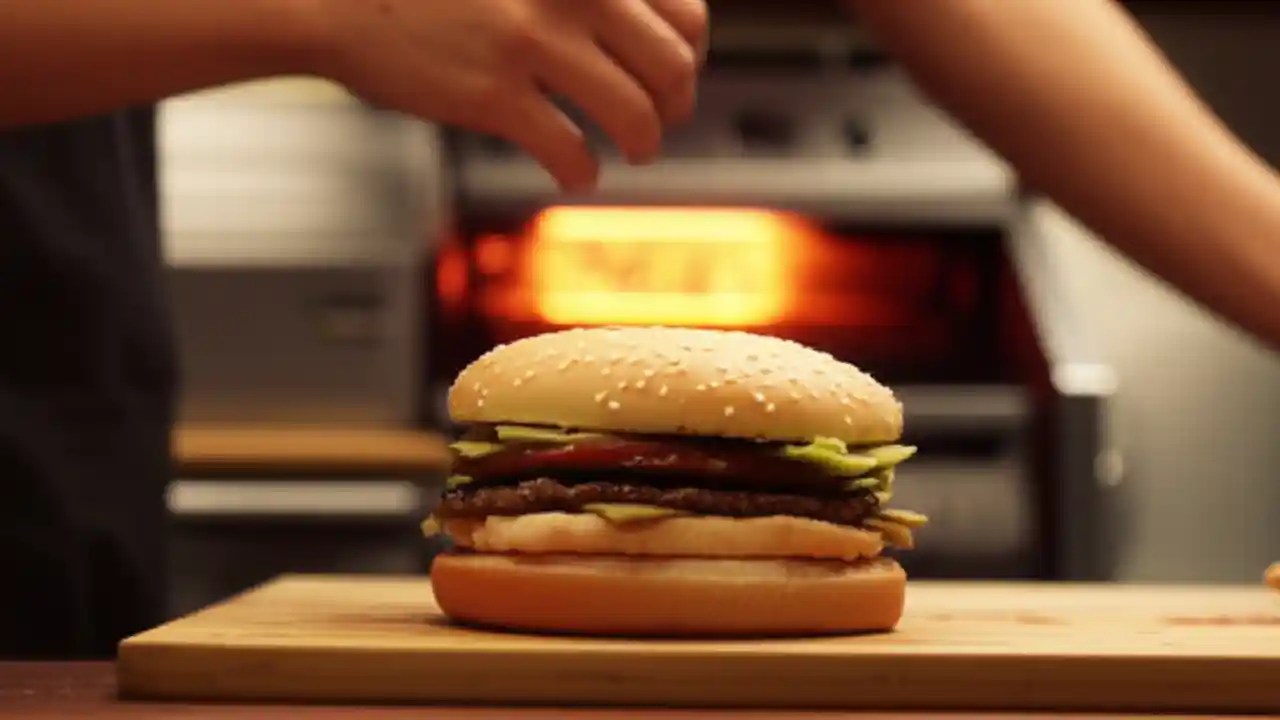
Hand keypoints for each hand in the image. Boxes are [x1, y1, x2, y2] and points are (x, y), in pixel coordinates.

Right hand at [313, 0, 707, 190]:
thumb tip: (643, 32)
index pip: (687, 13)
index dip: (689, 55)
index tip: (668, 75)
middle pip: (673, 69)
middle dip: (675, 108)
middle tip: (657, 122)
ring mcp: (533, 41)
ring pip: (636, 117)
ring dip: (643, 145)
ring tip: (626, 151)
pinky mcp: (494, 95)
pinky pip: (572, 152)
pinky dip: (582, 171)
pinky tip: (573, 170)